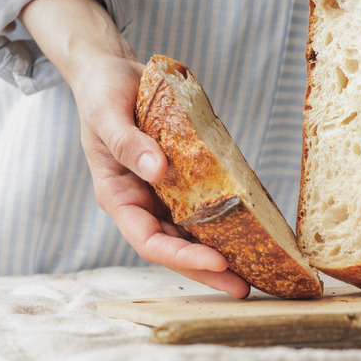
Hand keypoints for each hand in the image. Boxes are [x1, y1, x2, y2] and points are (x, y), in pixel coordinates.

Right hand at [19, 0, 249, 297]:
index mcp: (119, 196)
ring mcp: (164, 192)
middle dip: (208, 268)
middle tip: (244, 286)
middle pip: (176, 246)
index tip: (216, 261)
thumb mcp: (107, 114)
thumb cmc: (102, 94)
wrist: (112, 74)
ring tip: (257, 266)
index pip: (149, 241)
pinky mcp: (184, 176)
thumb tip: (156, 168)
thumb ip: (127, 143)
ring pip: (193, 231)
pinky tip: (254, 223)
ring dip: (222, 249)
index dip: (181, 257)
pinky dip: (227, 214)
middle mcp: (143, 202)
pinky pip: (206, 201)